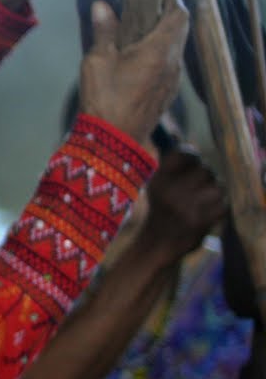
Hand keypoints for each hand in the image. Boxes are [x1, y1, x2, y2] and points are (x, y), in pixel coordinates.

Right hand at [79, 0, 188, 145]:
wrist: (113, 142)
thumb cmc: (104, 98)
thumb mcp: (97, 61)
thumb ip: (104, 31)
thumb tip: (102, 5)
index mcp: (160, 49)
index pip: (179, 13)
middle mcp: (174, 62)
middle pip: (180, 29)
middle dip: (166, 16)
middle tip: (142, 11)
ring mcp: (173, 81)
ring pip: (175, 49)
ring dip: (163, 37)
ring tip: (137, 36)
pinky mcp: (167, 94)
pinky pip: (169, 66)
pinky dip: (159, 55)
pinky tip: (138, 62)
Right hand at [132, 144, 226, 263]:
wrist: (158, 245)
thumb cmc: (161, 210)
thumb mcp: (157, 184)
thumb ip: (169, 162)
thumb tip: (176, 134)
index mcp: (159, 180)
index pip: (183, 153)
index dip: (192, 155)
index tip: (192, 161)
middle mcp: (171, 191)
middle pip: (205, 169)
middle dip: (205, 177)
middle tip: (196, 189)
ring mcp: (187, 206)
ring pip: (217, 186)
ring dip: (214, 193)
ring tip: (201, 203)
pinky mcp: (201, 220)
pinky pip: (222, 204)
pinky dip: (218, 208)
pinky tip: (205, 214)